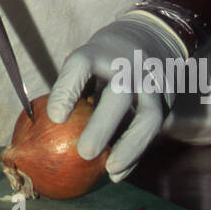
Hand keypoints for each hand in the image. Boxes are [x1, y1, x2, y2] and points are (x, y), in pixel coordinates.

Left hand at [47, 11, 188, 181]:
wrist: (151, 36)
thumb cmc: (104, 57)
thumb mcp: (88, 58)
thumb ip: (72, 87)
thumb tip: (41, 126)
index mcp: (99, 51)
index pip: (81, 66)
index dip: (67, 90)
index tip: (55, 118)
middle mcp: (128, 65)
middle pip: (119, 94)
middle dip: (103, 125)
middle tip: (84, 152)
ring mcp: (152, 82)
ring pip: (148, 116)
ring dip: (130, 145)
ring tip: (110, 170)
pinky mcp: (168, 99)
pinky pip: (153, 130)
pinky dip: (136, 153)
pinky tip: (119, 173)